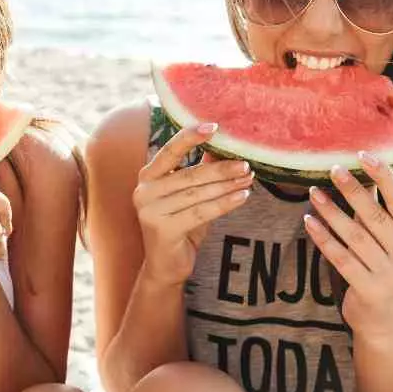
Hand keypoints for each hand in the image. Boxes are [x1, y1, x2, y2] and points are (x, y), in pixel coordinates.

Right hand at [133, 123, 254, 286]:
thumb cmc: (179, 225)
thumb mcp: (189, 195)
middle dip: (221, 168)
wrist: (165, 265)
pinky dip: (224, 204)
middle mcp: (144, 191)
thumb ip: (200, 171)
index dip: (190, 136)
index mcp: (147, 176)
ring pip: (197, 193)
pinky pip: (200, 212)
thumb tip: (222, 147)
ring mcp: (150, 211)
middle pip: (189, 174)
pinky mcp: (163, 229)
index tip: (214, 126)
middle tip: (246, 163)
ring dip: (227, 185)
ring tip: (248, 179)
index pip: (169, 151)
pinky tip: (242, 197)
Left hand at [304, 151, 392, 334]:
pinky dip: (323, 237)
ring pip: (355, 236)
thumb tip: (371, 163)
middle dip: (354, 191)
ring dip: (332, 211)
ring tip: (313, 192)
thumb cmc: (387, 264)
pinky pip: (340, 257)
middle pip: (377, 218)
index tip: (364, 155)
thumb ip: (385, 206)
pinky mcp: (368, 289)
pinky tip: (308, 220)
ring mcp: (391, 276)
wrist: (384, 317)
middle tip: (332, 168)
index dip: (385, 177)